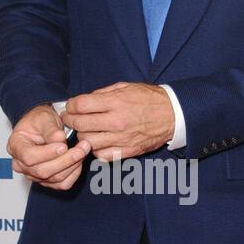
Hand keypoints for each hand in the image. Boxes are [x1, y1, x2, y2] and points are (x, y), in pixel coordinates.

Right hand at [7, 103, 91, 189]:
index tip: (63, 145)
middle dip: (65, 160)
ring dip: (72, 165)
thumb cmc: (40, 120)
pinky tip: (79, 161)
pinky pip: (62, 184)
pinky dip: (74, 174)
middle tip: (82, 148)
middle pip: (42, 171)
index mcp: (15, 146)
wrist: (44, 126)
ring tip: (83, 150)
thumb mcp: (43, 117)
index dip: (47, 153)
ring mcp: (33, 175)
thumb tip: (59, 139)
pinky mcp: (47, 181)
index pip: (29, 157)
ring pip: (54, 179)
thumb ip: (50, 128)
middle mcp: (21, 164)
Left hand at [60, 82, 174, 159]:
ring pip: (88, 143)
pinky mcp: (127, 151)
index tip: (71, 107)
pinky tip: (98, 142)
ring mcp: (122, 138)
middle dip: (71, 121)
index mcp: (116, 102)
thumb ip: (102, 93)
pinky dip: (96, 150)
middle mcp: (117, 121)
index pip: (81, 106)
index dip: (71, 106)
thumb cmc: (149, 99)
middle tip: (71, 119)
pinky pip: (102, 156)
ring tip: (85, 131)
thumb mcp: (125, 87)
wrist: (173, 114)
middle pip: (80, 125)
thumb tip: (82, 102)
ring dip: (83, 136)